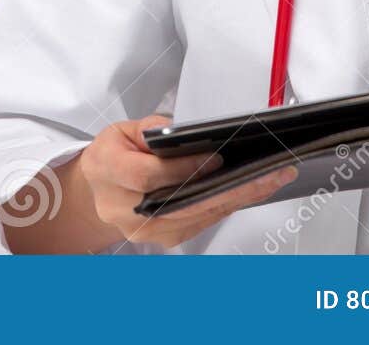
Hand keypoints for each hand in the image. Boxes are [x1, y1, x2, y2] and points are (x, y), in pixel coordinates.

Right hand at [76, 116, 297, 247]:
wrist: (98, 191)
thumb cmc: (113, 154)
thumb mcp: (121, 129)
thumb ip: (151, 128)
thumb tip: (186, 135)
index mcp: (107, 171)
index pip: (148, 175)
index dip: (183, 169)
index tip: (216, 158)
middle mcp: (123, 208)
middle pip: (182, 203)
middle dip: (228, 188)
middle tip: (265, 174)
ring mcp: (144, 229)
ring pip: (197, 217)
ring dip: (237, 198)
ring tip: (270, 179)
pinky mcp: (163, 239)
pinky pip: (201, 224)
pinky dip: (226, 207)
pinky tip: (250, 192)